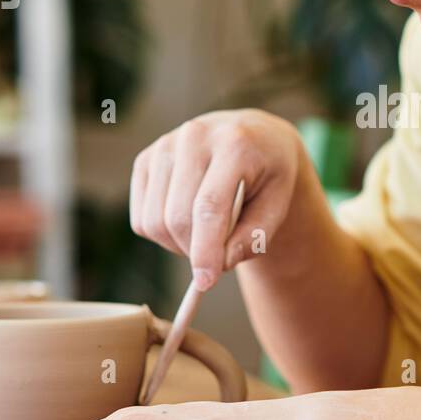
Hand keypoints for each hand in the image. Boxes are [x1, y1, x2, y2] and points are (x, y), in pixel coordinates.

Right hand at [130, 109, 304, 291]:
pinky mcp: (145, 159)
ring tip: (206, 236)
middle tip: (218, 257)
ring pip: (154, 220)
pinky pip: (141, 217)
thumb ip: (254, 237)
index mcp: (234, 144)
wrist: (254, 137)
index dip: (205, 249)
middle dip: (195, 251)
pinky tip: (187, 222)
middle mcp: (194, 137)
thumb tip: (220, 263)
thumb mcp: (279, 204)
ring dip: (178, 244)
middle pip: (177, 217)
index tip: (206, 282)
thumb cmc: (269, 174)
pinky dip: (161, 234)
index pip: (209, 206)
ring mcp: (165, 145)